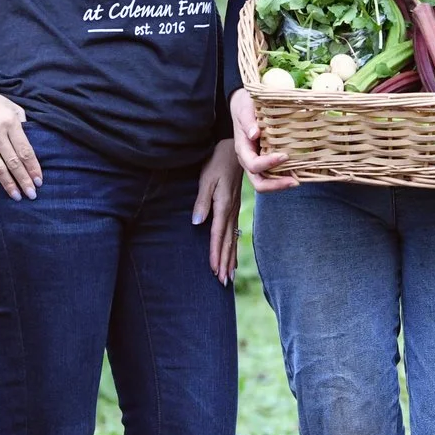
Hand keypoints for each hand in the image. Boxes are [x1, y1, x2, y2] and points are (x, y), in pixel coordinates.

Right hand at [0, 82, 42, 198]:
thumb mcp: (12, 107)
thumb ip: (23, 125)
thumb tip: (30, 148)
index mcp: (10, 122)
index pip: (25, 150)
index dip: (33, 168)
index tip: (39, 182)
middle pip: (13, 161)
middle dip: (23, 180)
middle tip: (31, 195)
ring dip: (7, 183)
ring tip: (16, 196)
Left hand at [193, 139, 241, 284]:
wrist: (237, 151)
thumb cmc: (218, 162)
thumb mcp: (206, 178)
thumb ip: (202, 201)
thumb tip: (197, 222)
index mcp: (223, 206)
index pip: (217, 235)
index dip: (215, 254)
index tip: (214, 271)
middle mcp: (231, 212)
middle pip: (227, 242)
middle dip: (224, 263)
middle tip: (222, 282)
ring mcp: (235, 211)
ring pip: (233, 240)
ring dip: (230, 259)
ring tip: (228, 277)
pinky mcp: (235, 208)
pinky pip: (235, 233)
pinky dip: (234, 248)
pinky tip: (232, 257)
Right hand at [229, 86, 296, 190]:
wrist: (242, 104)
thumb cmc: (244, 106)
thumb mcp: (244, 109)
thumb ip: (247, 121)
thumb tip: (254, 134)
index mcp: (242, 148)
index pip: (253, 164)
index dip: (268, 164)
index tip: (285, 156)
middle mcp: (248, 159)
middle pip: (258, 182)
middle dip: (276, 185)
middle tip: (295, 182)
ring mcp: (257, 160)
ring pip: (266, 181)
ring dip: (281, 183)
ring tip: (298, 180)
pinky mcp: (264, 158)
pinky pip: (273, 173)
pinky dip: (283, 176)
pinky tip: (296, 172)